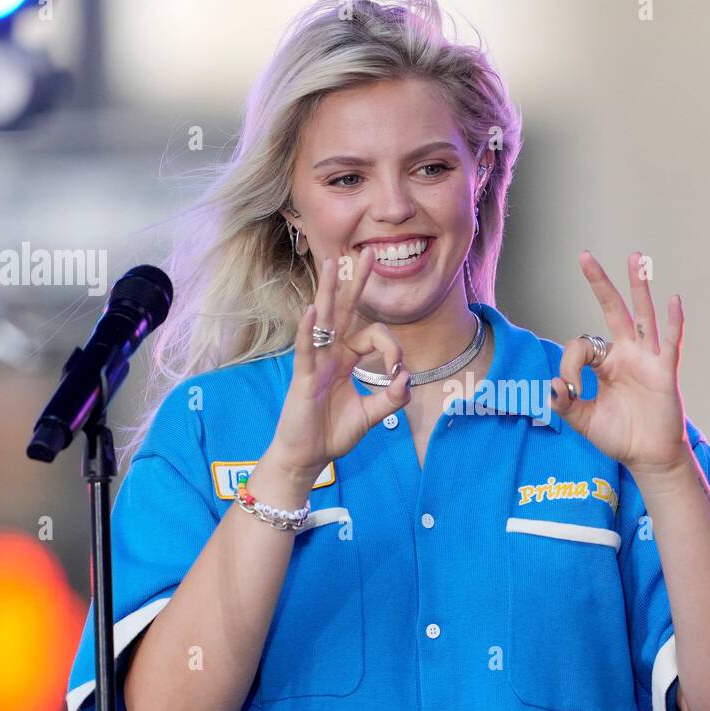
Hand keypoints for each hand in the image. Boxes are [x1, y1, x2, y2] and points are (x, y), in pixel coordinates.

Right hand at [267, 247, 410, 477]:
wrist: (306, 457)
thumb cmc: (332, 433)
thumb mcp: (371, 415)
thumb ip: (391, 398)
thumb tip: (407, 378)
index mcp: (345, 359)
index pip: (373, 335)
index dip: (393, 348)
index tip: (398, 372)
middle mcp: (330, 354)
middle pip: (345, 311)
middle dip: (356, 283)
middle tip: (368, 253)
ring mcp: (315, 363)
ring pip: (322, 320)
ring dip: (327, 291)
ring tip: (331, 262)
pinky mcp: (303, 377)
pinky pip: (305, 349)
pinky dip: (308, 330)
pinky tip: (311, 310)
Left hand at [549, 250, 688, 476]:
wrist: (648, 457)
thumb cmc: (620, 436)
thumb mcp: (583, 421)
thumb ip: (565, 405)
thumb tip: (552, 385)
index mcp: (605, 363)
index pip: (581, 346)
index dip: (569, 364)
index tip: (567, 388)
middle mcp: (626, 354)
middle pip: (612, 310)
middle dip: (599, 283)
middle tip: (584, 255)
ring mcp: (647, 360)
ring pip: (642, 316)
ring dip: (639, 287)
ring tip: (636, 258)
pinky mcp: (665, 372)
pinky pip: (670, 343)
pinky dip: (674, 322)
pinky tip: (674, 300)